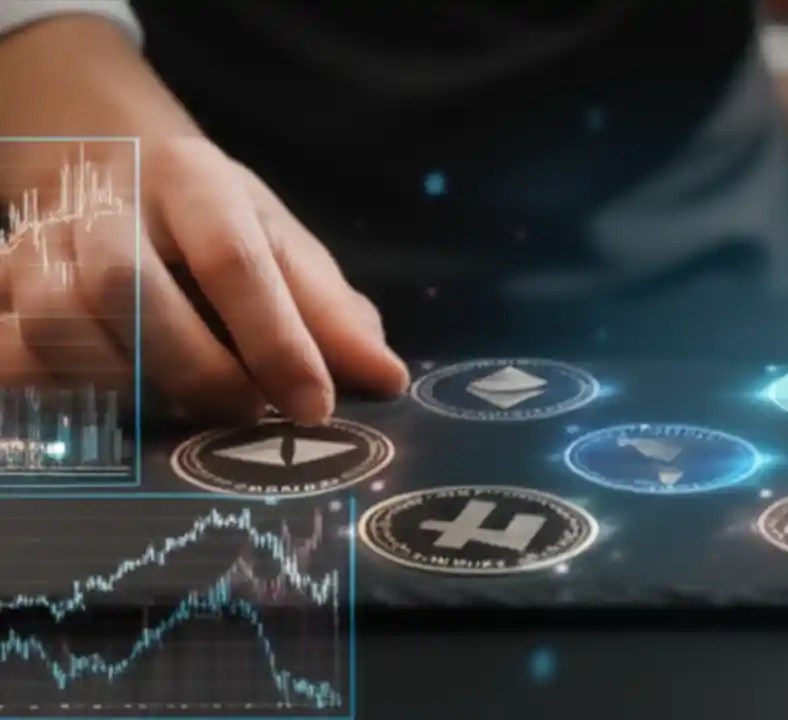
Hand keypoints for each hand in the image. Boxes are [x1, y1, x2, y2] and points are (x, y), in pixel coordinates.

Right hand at [0, 137, 408, 423]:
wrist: (110, 165)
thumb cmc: (215, 221)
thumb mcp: (282, 245)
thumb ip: (331, 312)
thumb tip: (386, 380)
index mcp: (195, 180)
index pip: (234, 259)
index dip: (277, 342)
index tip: (314, 408)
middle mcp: (108, 203)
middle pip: (126, 287)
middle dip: (196, 370)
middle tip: (243, 416)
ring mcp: (41, 241)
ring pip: (55, 322)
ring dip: (126, 387)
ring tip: (179, 413)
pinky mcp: (2, 283)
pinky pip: (7, 354)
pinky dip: (57, 395)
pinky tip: (111, 413)